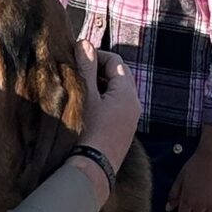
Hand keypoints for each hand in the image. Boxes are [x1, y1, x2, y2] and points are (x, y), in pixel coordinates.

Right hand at [78, 44, 138, 170]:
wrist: (93, 168)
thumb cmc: (88, 130)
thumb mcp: (85, 95)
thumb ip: (86, 68)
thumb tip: (85, 43)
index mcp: (127, 92)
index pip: (115, 61)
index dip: (95, 55)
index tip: (76, 59)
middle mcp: (134, 104)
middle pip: (119, 76)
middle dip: (98, 70)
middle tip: (77, 73)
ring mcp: (131, 120)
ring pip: (117, 92)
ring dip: (100, 86)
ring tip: (80, 90)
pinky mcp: (124, 132)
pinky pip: (117, 108)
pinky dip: (103, 101)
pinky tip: (87, 109)